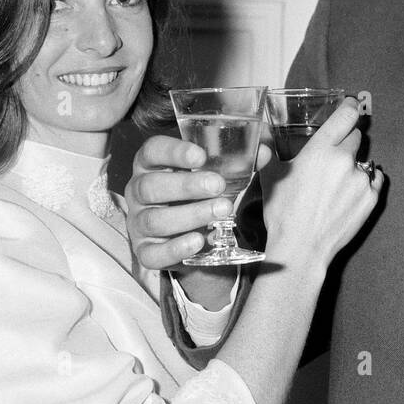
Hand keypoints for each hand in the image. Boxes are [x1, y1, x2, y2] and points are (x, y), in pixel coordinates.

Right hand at [124, 134, 272, 271]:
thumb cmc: (201, 195)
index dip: (174, 152)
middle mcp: (139, 192)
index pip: (152, 150)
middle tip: (219, 186)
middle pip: (151, 186)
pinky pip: (153, 253)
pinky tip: (199, 241)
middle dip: (186, 186)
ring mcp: (138, 223)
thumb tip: (265, 152)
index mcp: (152, 165)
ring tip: (222, 210)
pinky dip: (175, 248)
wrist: (195, 236)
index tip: (201, 156)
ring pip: (154, 220)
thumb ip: (240, 162)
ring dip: (190, 215)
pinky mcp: (145, 251)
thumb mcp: (217, 175)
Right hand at [260, 96, 381, 267]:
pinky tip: (351, 192)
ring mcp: (361, 179)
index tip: (353, 105)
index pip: (346, 116)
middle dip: (346, 141)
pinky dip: (366, 182)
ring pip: (363, 161)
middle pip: (355, 137)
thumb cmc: (282, 212)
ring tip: (337, 184)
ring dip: (353, 166)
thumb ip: (269, 153)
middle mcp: (345, 160)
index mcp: (321, 149)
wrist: (301, 249)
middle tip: (333, 155)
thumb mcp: (270, 178)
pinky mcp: (371, 198)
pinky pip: (375, 180)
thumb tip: (262, 138)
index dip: (350, 107)